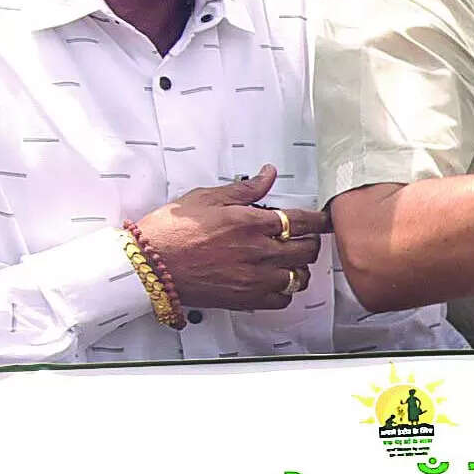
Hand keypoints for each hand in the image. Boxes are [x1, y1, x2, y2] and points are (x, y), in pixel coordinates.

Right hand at [133, 169, 329, 312]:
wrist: (149, 265)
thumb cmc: (171, 230)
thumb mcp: (205, 198)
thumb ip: (244, 189)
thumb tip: (268, 174)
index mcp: (250, 223)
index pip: (302, 221)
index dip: (318, 220)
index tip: (324, 220)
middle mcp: (258, 252)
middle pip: (307, 249)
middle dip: (309, 242)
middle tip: (302, 238)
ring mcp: (255, 278)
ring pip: (300, 276)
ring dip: (299, 267)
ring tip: (288, 260)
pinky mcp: (247, 299)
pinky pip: (284, 299)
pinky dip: (285, 291)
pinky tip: (275, 281)